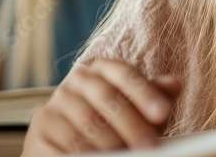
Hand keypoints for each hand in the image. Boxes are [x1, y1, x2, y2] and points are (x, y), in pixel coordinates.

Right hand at [21, 59, 181, 154]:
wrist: (67, 143)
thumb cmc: (111, 124)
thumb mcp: (138, 108)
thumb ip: (154, 95)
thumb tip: (174, 84)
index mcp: (101, 68)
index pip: (124, 74)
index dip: (145, 93)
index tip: (163, 113)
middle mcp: (76, 81)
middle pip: (106, 99)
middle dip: (132, 125)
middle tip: (150, 146)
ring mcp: (55, 104)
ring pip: (86, 125)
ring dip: (111, 145)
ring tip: (127, 156)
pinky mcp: (40, 129)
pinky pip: (65, 146)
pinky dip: (86, 155)